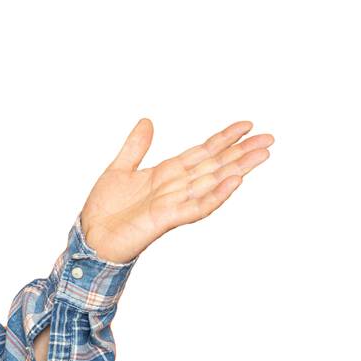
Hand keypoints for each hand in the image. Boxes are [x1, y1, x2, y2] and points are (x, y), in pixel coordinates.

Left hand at [79, 119, 274, 263]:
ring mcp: (174, 203)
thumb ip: (135, 147)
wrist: (91, 238)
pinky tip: (234, 182)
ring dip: (237, 169)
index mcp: (166, 173)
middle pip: (215, 165)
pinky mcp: (167, 219)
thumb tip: (147, 121)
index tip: (246, 125)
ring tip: (261, 156)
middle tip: (269, 138)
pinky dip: (216, 195)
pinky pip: (197, 207)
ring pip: (213, 183)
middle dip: (241, 152)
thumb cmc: (104, 210)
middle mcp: (176, 187)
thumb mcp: (118, 169)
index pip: (202, 152)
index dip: (224, 138)